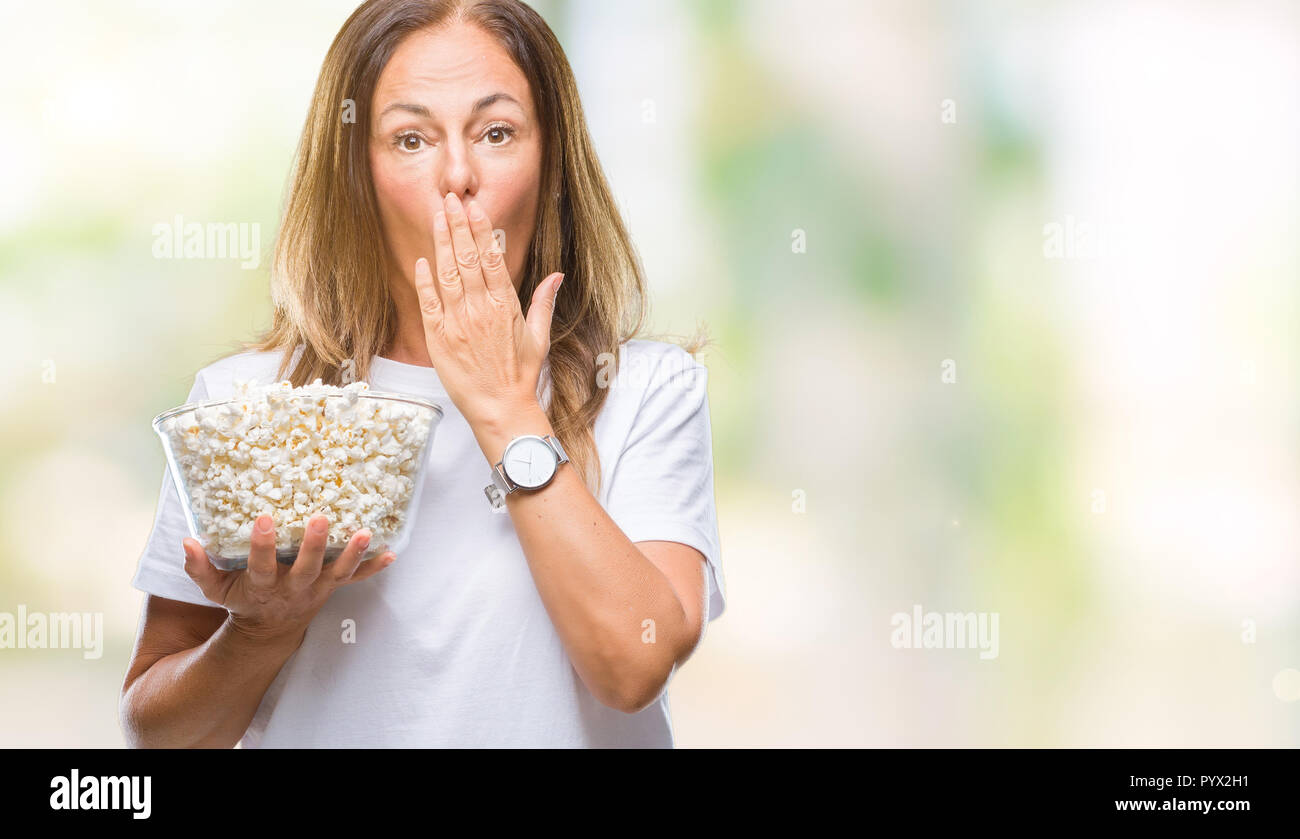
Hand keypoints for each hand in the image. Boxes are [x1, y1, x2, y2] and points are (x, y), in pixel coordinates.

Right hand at [181, 513, 393, 646]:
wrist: (269, 628)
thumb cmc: (242, 599)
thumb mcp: (215, 590)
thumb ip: (199, 568)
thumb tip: (186, 541)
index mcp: (262, 586)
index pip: (261, 566)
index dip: (262, 545)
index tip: (263, 519)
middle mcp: (293, 588)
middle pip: (307, 569)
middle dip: (315, 546)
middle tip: (321, 519)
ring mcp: (317, 589)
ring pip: (338, 573)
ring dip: (353, 555)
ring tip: (366, 534)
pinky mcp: (332, 588)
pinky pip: (356, 579)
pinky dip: (374, 568)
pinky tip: (392, 554)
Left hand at [413, 191, 562, 435]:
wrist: (500, 408)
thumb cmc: (520, 375)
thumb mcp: (538, 337)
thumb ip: (543, 302)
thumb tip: (557, 274)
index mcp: (505, 306)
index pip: (492, 258)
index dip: (481, 230)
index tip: (473, 207)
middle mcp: (480, 310)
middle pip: (466, 258)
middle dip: (457, 225)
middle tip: (449, 198)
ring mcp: (458, 323)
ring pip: (446, 274)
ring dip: (440, 243)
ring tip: (436, 216)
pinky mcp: (439, 338)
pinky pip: (430, 303)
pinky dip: (425, 280)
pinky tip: (423, 260)